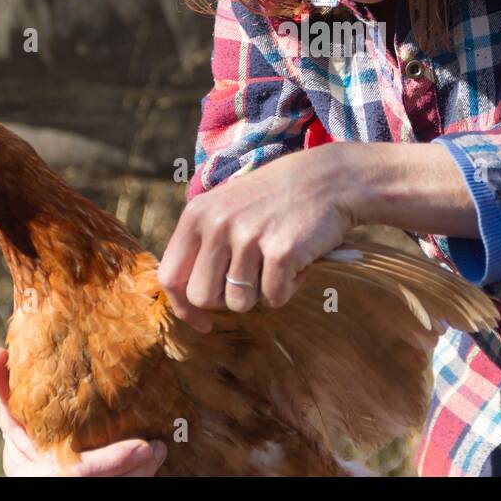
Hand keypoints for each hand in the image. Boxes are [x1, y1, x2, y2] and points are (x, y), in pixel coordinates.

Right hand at [0, 348, 165, 476]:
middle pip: (102, 484)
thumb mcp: (13, 418)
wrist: (32, 473)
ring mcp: (75, 490)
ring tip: (161, 450)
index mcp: (38, 469)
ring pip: (116, 488)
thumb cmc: (26, 439)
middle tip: (159, 447)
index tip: (143, 446)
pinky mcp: (97, 489)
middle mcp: (54, 482)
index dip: (113, 462)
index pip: (79, 474)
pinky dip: (139, 477)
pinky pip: (121, 486)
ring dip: (141, 474)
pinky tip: (154, 460)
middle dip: (135, 469)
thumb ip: (5, 389)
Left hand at [159, 144, 359, 330]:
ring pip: (238, 303)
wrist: (330, 178)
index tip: (202, 322)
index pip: (170, 276)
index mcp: (197, 214)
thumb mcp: (227, 207)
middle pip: (202, 297)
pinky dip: (288, 288)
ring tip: (276, 263)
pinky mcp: (281, 251)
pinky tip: (297, 261)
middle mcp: (217, 224)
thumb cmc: (276, 199)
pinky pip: (274, 299)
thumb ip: (203, 245)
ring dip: (261, 293)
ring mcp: (249, 237)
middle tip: (252, 280)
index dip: (183, 307)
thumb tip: (188, 302)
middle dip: (227, 299)